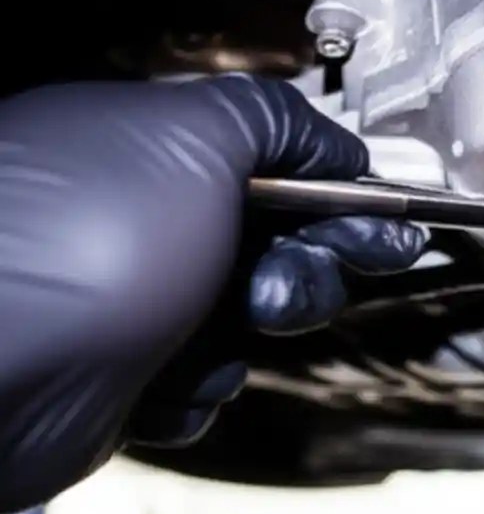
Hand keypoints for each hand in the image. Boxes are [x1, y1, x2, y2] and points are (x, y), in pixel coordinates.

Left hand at [0, 75, 425, 512]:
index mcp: (147, 153)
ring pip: (244, 325)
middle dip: (298, 276)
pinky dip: (193, 394)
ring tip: (203, 340)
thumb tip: (332, 143)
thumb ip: (273, 120)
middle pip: (272, 247)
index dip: (338, 198)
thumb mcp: (190, 138)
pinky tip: (155, 384)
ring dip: (241, 339)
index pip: (273, 165)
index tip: (386, 227)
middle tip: (277, 291)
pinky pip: (202, 388)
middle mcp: (136, 223)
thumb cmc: (67, 246)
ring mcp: (127, 302)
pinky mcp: (119, 378)